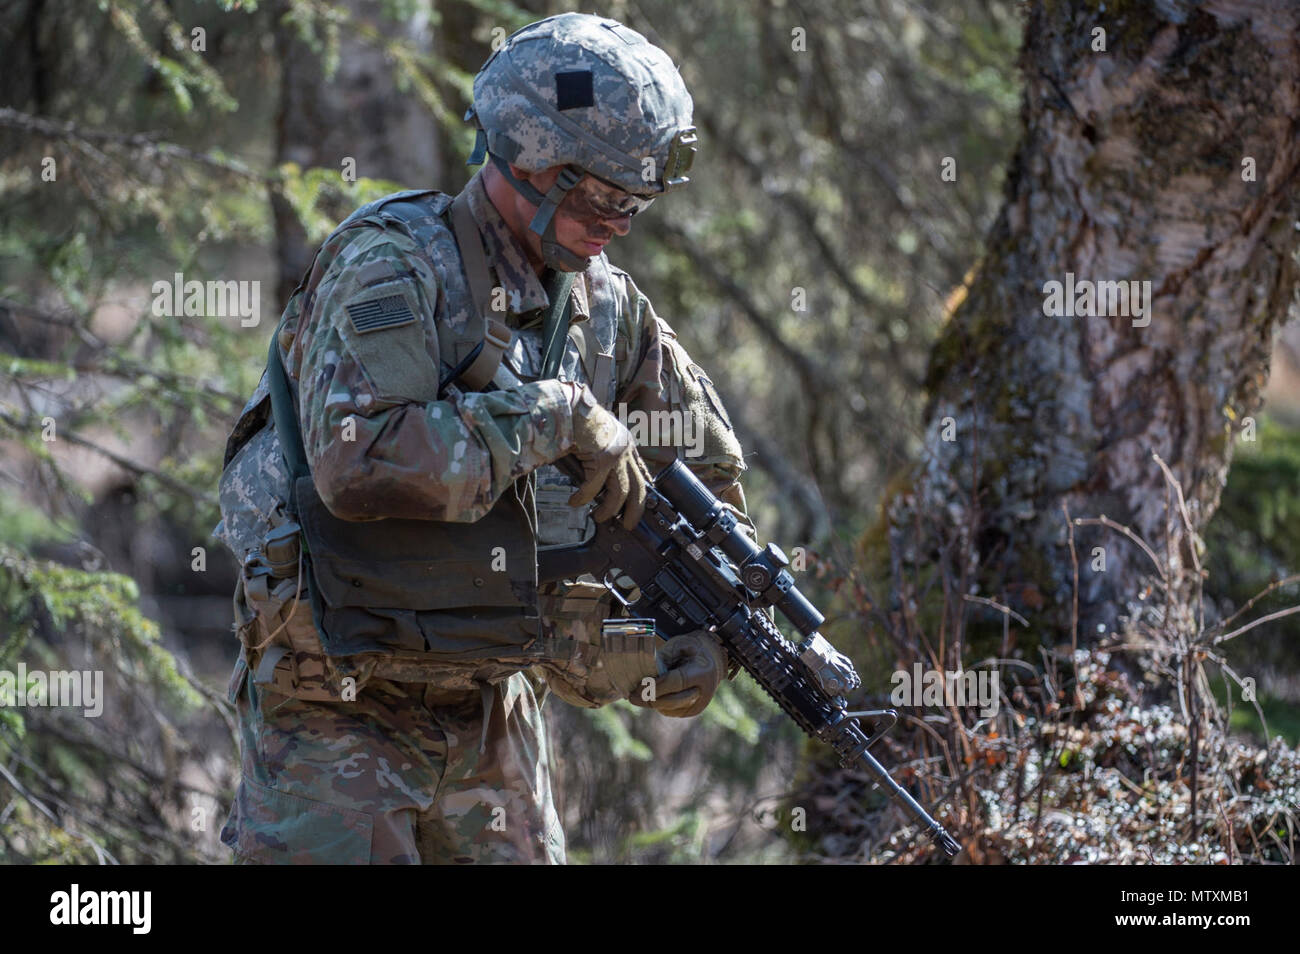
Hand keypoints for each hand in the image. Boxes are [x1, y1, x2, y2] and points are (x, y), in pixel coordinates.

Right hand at [565, 383, 650, 528]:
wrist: (569, 405)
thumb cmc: (578, 418)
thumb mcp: (597, 437)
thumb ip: (601, 455)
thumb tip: (594, 478)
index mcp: (626, 443)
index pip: (641, 471)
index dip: (642, 490)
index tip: (641, 503)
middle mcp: (626, 450)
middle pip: (638, 488)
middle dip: (635, 510)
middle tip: (629, 524)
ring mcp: (616, 455)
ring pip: (620, 493)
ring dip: (608, 510)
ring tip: (598, 518)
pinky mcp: (602, 460)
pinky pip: (593, 488)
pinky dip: (583, 498)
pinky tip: (574, 501)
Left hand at [628, 630, 727, 717]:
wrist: (711, 661)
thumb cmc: (691, 650)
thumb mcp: (678, 646)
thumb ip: (662, 659)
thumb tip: (642, 673)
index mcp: (702, 672)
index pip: (675, 682)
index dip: (655, 686)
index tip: (637, 687)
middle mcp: (702, 692)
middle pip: (671, 701)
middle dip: (649, 699)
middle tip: (631, 696)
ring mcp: (698, 705)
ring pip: (667, 709)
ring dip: (651, 702)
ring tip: (638, 694)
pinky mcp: (691, 712)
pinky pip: (669, 711)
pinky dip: (658, 704)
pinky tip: (651, 696)